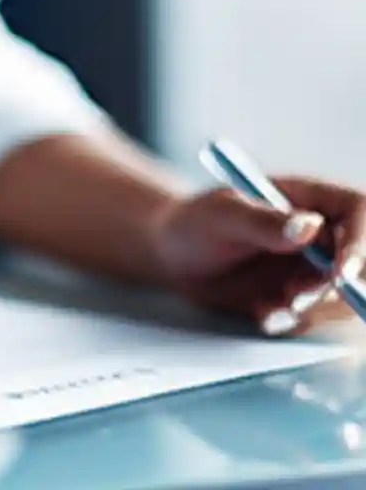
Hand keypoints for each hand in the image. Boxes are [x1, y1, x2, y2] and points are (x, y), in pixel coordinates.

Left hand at [153, 178, 365, 334]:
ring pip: (342, 294)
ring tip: (270, 307)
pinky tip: (263, 315)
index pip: (359, 211)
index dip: (361, 242)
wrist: (172, 254)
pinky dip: (293, 320)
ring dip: (314, 308)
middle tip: (294, 297)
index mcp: (309, 199)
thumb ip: (262, 222)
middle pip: (360, 261)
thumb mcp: (220, 217)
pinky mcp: (299, 294)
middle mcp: (320, 233)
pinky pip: (314, 315)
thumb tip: (307, 227)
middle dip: (334, 286)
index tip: (340, 272)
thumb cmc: (192, 222)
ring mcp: (312, 266)